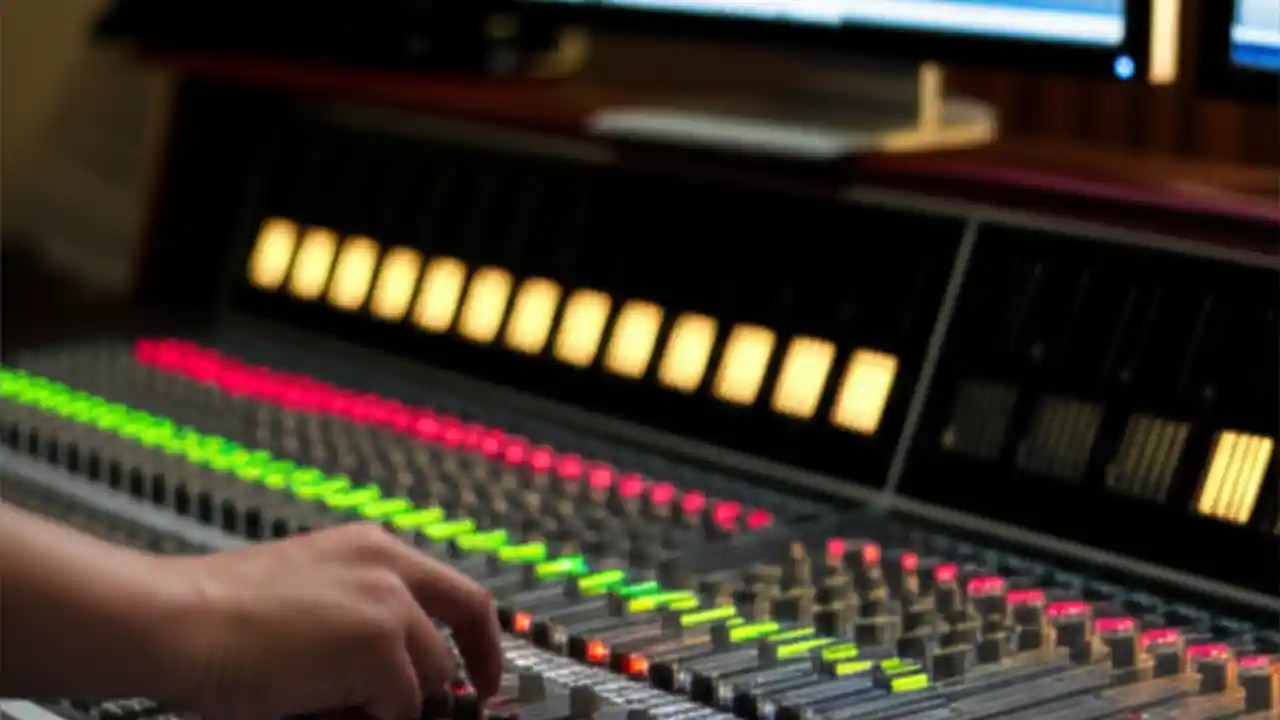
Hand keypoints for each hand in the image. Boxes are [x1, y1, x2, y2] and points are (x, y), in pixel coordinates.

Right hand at [166, 524, 502, 719]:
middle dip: (447, 680)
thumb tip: (401, 681)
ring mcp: (389, 606)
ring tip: (335, 704)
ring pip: (428, 677)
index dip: (481, 638)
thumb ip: (363, 620)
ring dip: (394, 702)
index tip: (485, 672)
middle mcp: (390, 567)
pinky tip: (323, 708)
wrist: (177, 620)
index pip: (457, 591)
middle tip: (437, 708)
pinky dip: (370, 718)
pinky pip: (398, 706)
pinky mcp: (378, 648)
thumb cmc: (218, 614)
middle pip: (458, 633)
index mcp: (372, 549)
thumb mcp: (311, 599)